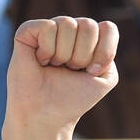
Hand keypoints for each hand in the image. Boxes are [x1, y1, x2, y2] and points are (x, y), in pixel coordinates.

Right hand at [5, 17, 119, 133]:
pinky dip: (47, 50)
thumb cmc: (73, 99)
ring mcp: (50, 29)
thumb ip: (110, 53)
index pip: (108, 28)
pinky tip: (40, 61)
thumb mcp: (105, 79)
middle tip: (69, 71)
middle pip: (88, 25)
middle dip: (82, 56)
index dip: (104, 52)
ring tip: (54, 66)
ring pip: (68, 24)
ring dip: (64, 55)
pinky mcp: (29, 31)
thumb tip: (95, 29)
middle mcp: (70, 31)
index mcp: (89, 40)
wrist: (47, 115)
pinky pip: (48, 27)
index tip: (92, 72)